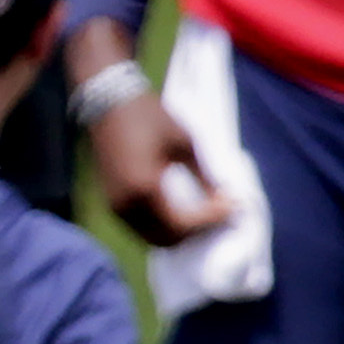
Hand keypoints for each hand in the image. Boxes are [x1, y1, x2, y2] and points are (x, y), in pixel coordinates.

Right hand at [86, 88, 231, 248]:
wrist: (108, 104)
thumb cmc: (147, 117)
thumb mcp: (184, 142)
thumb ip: (203, 175)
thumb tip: (221, 197)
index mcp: (144, 189)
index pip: (184, 223)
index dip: (213, 219)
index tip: (236, 206)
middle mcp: (127, 206)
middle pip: (168, 239)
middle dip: (198, 232)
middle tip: (223, 214)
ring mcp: (116, 207)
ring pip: (153, 238)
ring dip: (181, 233)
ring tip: (206, 215)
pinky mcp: (113, 203)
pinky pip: (142, 229)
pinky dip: (164, 227)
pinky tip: (183, 214)